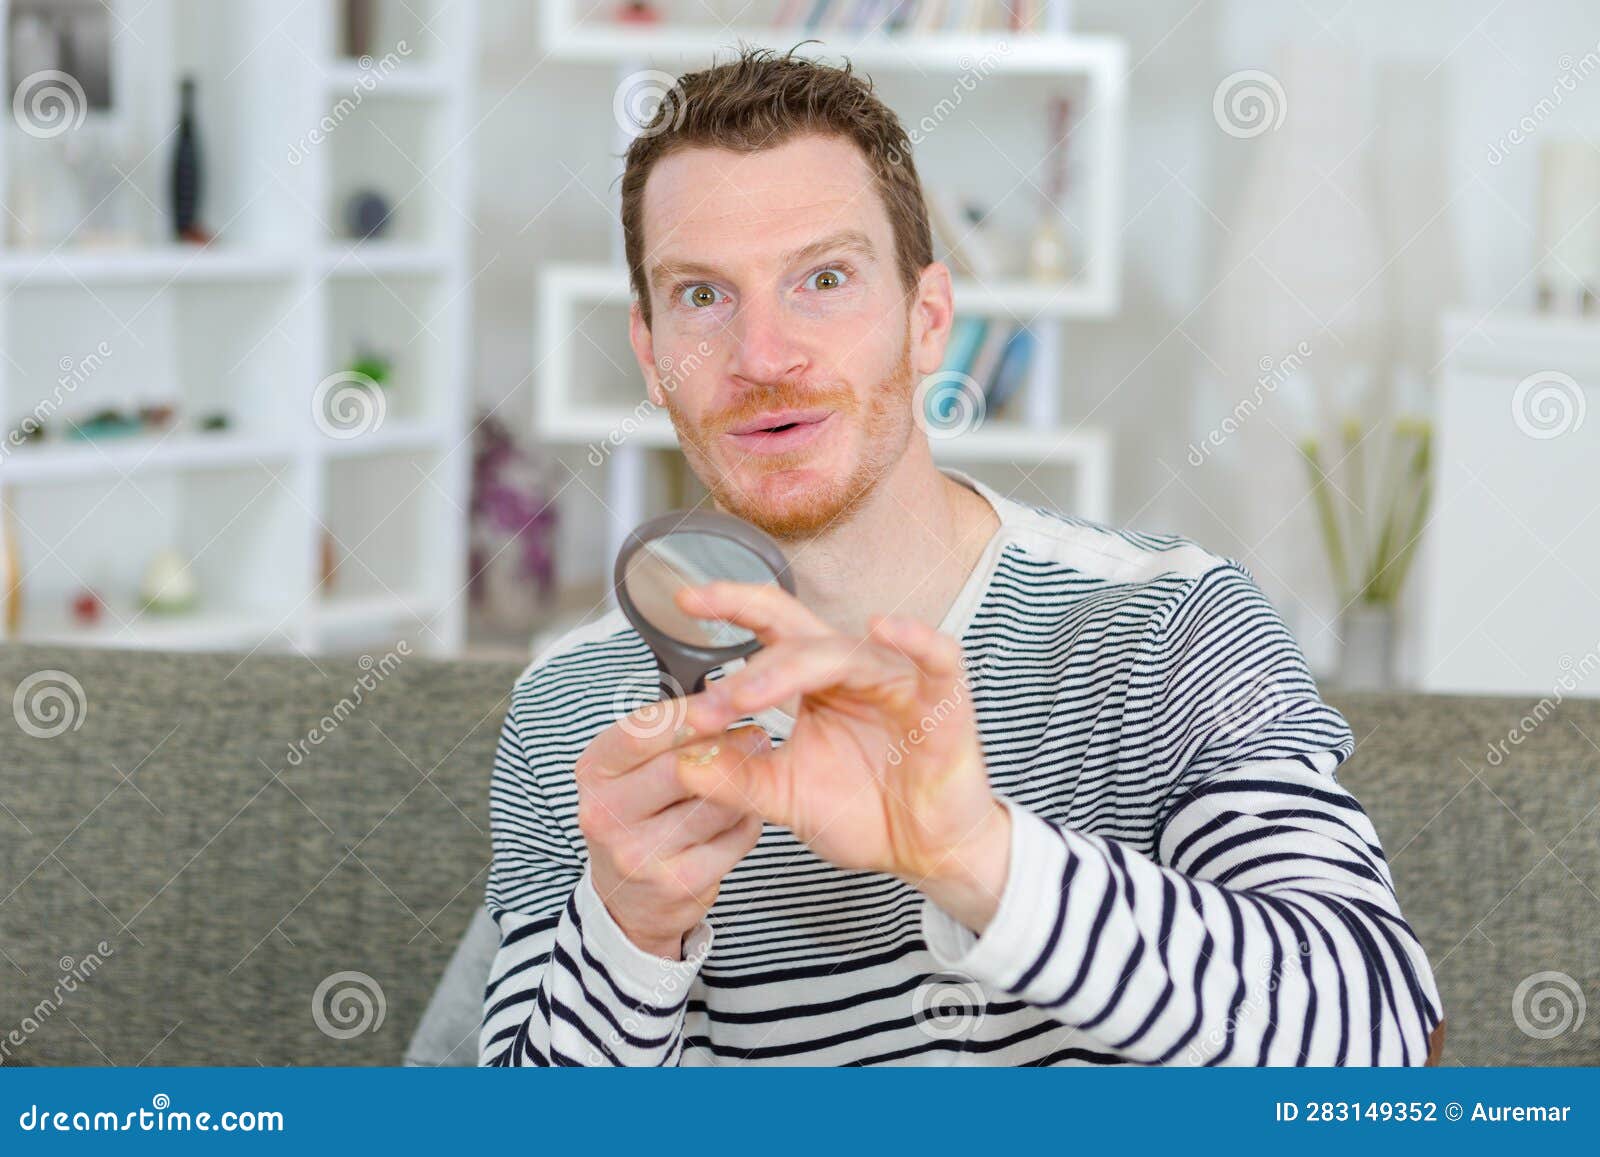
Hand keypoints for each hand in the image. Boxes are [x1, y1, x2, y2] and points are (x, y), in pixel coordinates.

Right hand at [575, 699, 766, 958]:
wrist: (628, 897)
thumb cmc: (639, 814)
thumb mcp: (632, 768)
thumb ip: (667, 733)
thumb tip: (724, 691)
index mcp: (594, 771)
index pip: (640, 732)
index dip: (690, 713)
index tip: (729, 696)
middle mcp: (606, 815)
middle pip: (681, 768)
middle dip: (729, 745)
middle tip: (758, 734)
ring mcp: (639, 855)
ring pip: (716, 803)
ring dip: (746, 782)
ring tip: (755, 770)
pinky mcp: (678, 886)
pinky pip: (735, 839)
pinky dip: (748, 821)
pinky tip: (744, 812)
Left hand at [670, 582, 1011, 931]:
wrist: (926, 854)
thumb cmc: (866, 812)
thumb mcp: (786, 796)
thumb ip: (737, 777)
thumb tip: (680, 761)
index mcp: (816, 681)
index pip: (770, 628)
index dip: (730, 607)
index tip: (682, 602)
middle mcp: (854, 670)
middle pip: (797, 632)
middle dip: (747, 641)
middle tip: (705, 692)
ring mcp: (900, 682)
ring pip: (843, 653)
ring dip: (789, 670)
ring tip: (745, 696)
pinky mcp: (944, 703)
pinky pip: (938, 658)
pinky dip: (916, 637)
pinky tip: (884, 626)